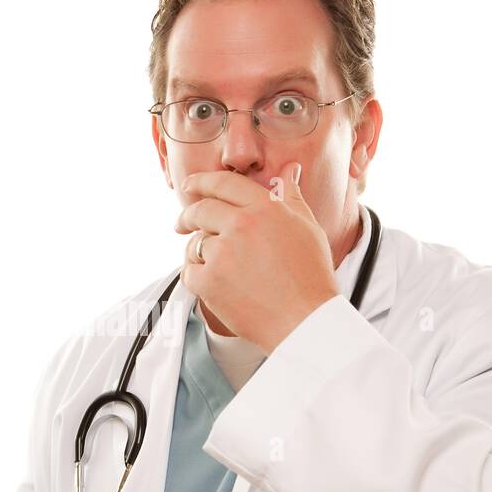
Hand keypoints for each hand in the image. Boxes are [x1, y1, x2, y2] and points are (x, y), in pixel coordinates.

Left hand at [175, 161, 340, 353]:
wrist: (305, 321)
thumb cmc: (311, 277)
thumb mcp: (307, 228)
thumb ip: (291, 196)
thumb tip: (289, 170)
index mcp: (265, 208)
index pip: (224, 183)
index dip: (202, 180)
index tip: (190, 184)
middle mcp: (241, 225)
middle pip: (200, 209)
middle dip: (187, 215)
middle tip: (181, 223)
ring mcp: (222, 253)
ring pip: (196, 243)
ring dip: (201, 252)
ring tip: (219, 268)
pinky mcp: (209, 281)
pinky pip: (189, 271)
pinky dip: (197, 277)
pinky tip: (215, 285)